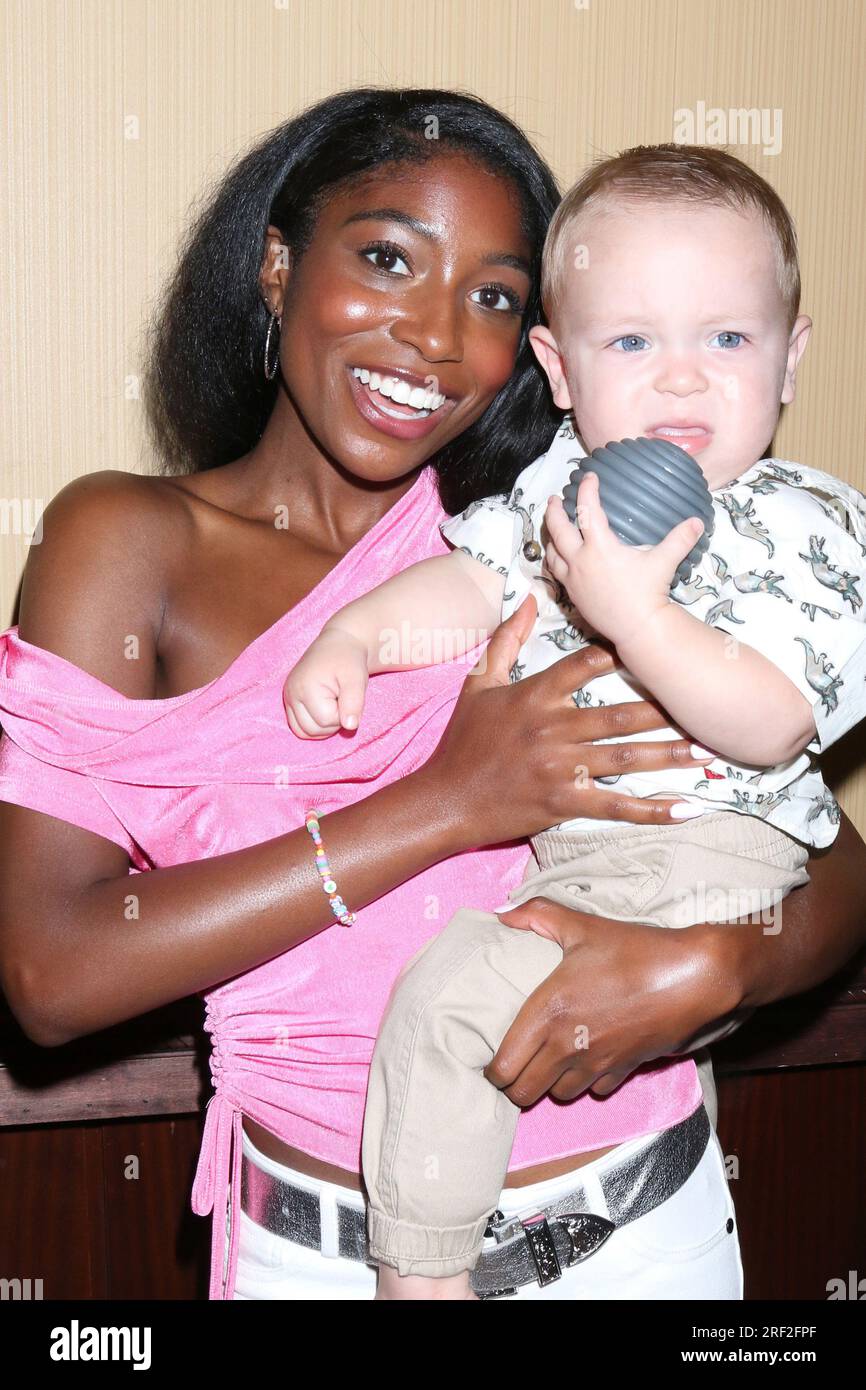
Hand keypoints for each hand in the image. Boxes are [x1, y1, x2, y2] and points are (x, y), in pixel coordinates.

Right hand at [283, 627, 368, 737]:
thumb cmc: (348, 660)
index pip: (326, 721)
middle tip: (340, 699)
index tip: (347, 695)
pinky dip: (314, 725)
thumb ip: (354, 702)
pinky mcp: (289, 700)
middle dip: (333, 721)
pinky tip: (325, 710)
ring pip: (304, 732)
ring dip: (324, 726)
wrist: (338, 645)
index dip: (343, 714)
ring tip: (333, 704)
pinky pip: (299, 727)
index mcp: (305, 687)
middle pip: (313, 730)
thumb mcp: (357, 678)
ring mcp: (287, 698)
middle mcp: (291, 694)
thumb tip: (350, 726)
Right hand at [417, 591, 714, 849]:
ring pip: (627, 758)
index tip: (654, 646)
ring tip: (706, 747)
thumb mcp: (478, 683)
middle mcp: (553, 729)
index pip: (586, 664)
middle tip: (701, 703)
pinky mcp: (565, 802)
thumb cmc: (462, 741)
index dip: (622, 653)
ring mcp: (561, 767)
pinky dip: (653, 809)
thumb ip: (506, 640)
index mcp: (535, 695)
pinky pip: (617, 806)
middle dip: (665, 710)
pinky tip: (685, 807)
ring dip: (671, 754)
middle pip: (620, 714)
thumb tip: (531, 599)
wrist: (445, 799)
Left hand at [483, 898, 739, 1101]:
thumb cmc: (635, 950)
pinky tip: (589, 1059)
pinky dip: (587, 1082)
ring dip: (550, 1083)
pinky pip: (595, 1091)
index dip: (493, 1068)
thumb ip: (537, 916)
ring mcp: (597, 1063)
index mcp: (547, 1013)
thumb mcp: (581, 926)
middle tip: (517, 1064)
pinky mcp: (624, 1070)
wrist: (694, 976)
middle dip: (515, 1083)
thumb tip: (502, 912)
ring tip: (550, 1061)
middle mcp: (567, 1046)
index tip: (494, 1057)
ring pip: (558, 1096)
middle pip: (523, 1094)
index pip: (503, 1068)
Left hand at [543, 474, 703, 647]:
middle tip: (556, 499)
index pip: (587, 510)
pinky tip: (558, 557)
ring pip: (552, 551)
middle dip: (555, 510)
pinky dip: (554, 559)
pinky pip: (555, 572)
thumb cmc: (648, 593)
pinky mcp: (572, 594)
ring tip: (554, 527)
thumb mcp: (664, 562)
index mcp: (599, 547)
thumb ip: (680, 539)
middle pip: (558, 528)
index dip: (587, 490)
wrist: (637, 628)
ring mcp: (573, 578)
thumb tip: (698, 521)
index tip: (590, 477)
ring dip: (551, 535)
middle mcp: (580, 560)